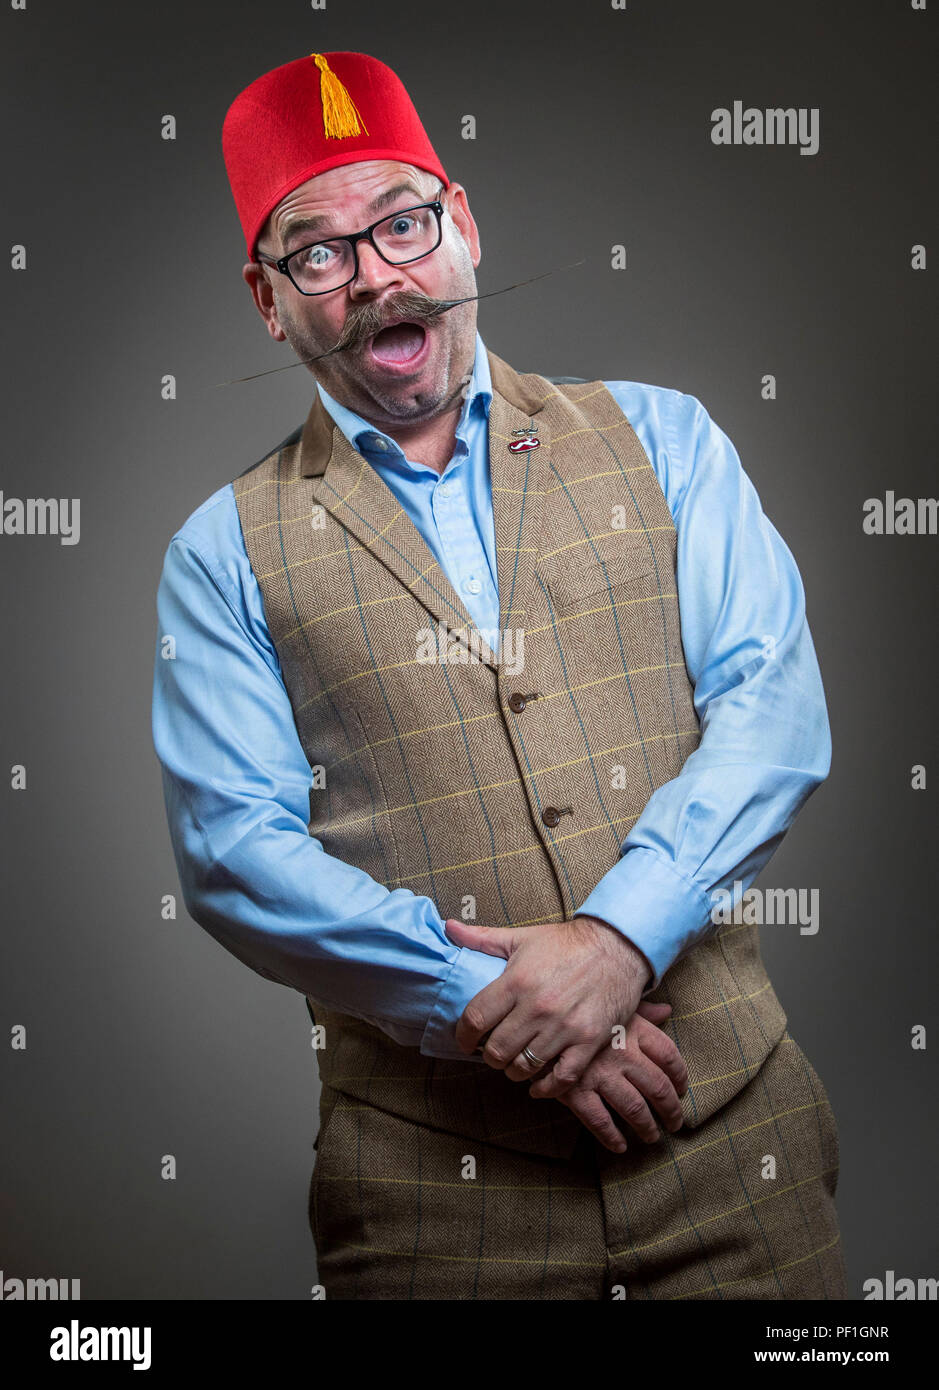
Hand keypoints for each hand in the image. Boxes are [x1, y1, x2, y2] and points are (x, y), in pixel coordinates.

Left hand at [445, 915, 652, 1095]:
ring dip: (514, 1070)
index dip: (463, 1036)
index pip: (475, 1019)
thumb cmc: (567, 943)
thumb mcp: (522, 937)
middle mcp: (538, 1007)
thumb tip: (448, 927)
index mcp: (517, 981)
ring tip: (514, 1063)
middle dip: (489, 1056)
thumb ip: (482, 938)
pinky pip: (561, 1079)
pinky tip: (537, 1085)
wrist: (618, 947)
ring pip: (524, 1067)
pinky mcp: (589, 1042)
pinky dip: (545, 1088)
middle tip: (493, 1051)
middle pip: (497, 1050)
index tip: (464, 1040)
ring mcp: (565, 1028)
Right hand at [531, 1001, 687, 1153]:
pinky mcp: (576, 1090)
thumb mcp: (610, 1001)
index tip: (681, 1089)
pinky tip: (619, 1145)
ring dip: (647, 1127)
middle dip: (671, 1110)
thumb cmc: (576, 1005)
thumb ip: (642, 1010)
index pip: (669, 1056)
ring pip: (635, 1109)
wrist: (534, 1014)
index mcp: (634, 1028)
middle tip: (675, 1122)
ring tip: (651, 1136)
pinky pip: (600, 1121)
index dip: (680, 1077)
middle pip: (658, 1087)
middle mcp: (622, 1053)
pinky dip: (612, 1138)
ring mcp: (600, 1073)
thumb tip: (667, 1011)